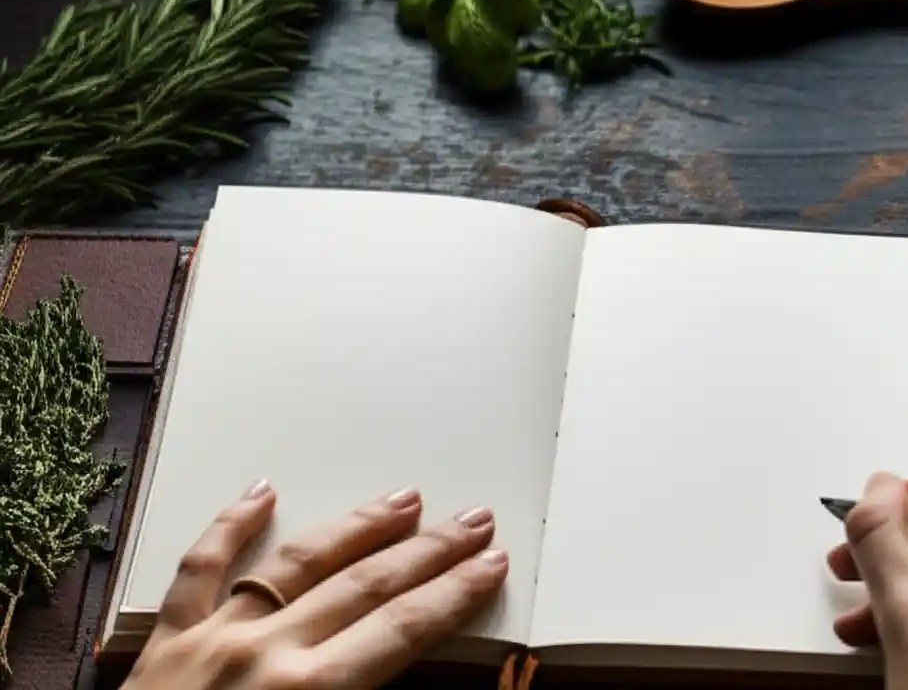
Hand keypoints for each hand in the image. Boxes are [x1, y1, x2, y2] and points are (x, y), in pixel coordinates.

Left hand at [122, 482, 507, 689]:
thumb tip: (409, 666)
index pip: (404, 629)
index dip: (455, 593)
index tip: (491, 563)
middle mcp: (266, 655)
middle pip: (367, 586)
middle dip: (429, 552)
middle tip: (473, 520)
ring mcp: (212, 640)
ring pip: (298, 564)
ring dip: (358, 528)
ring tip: (404, 498)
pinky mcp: (165, 643)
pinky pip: (199, 570)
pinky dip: (231, 526)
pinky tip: (263, 491)